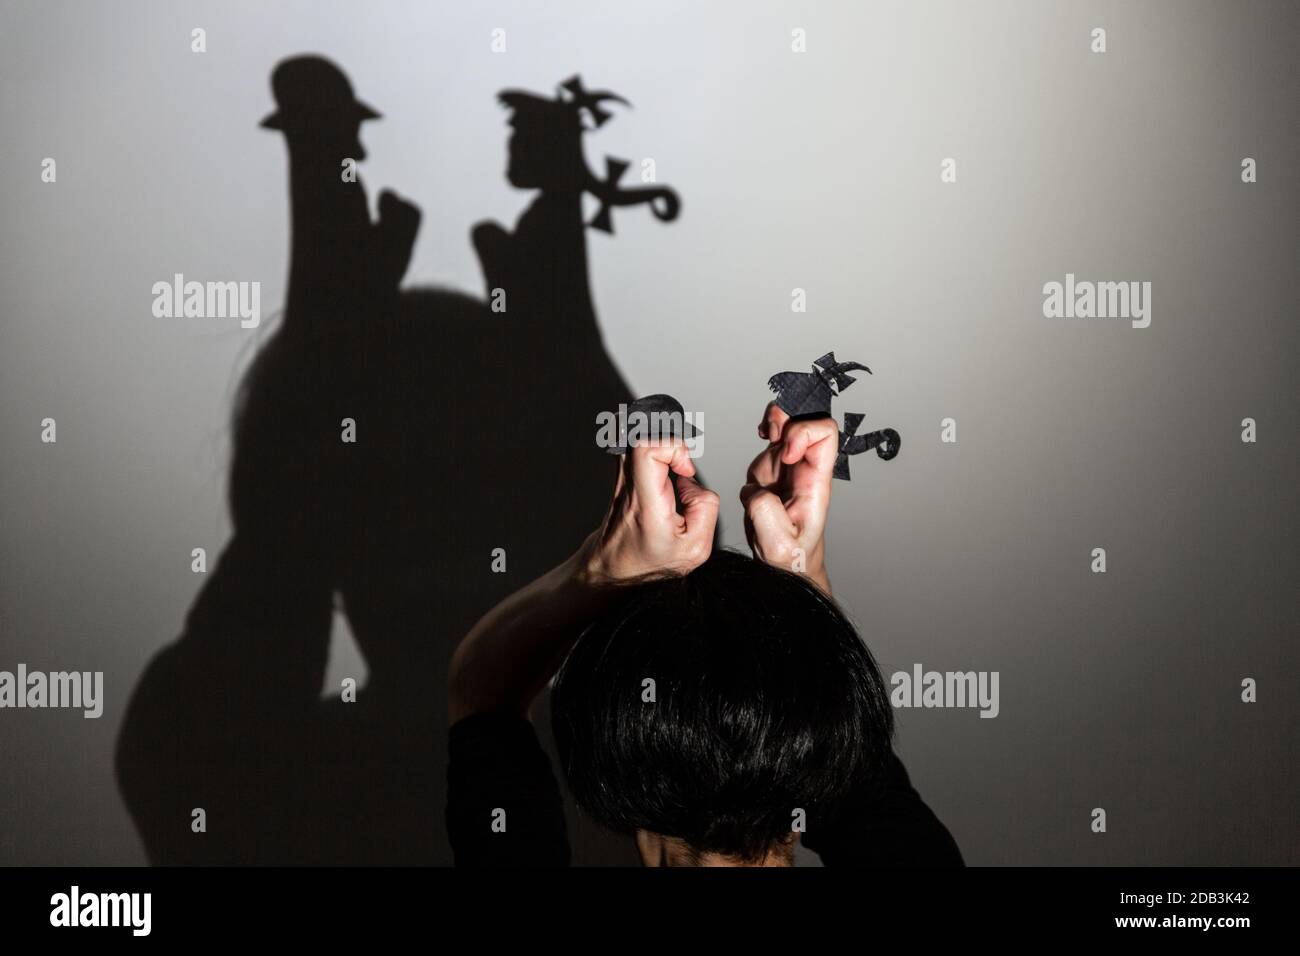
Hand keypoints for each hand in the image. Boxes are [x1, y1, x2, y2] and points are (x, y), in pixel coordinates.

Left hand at [582, 438, 718, 583]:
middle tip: (680, 467)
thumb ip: (706, 507)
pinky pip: (638, 448)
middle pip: (641, 435)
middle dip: (671, 442)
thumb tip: (691, 480)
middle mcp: (629, 485)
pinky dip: (657, 452)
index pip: (646, 449)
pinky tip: (665, 471)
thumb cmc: (649, 561)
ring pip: (638, 437)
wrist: (615, 567)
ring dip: (664, 447)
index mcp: (646, 503)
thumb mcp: (695, 548)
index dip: (673, 447)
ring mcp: (621, 477)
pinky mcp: (622, 474)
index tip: (685, 469)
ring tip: (675, 470)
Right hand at [740, 403, 838, 592]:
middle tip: (770, 433)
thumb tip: (754, 489)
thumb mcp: (777, 545)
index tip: (785, 454)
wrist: (786, 563)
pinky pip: (772, 434)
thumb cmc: (791, 556)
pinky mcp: (771, 467)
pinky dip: (764, 427)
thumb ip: (764, 514)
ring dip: (773, 421)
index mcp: (816, 481)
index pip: (825, 435)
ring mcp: (788, 465)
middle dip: (786, 418)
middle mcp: (805, 467)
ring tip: (764, 435)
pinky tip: (760, 436)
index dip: (803, 434)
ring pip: (788, 422)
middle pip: (806, 419)